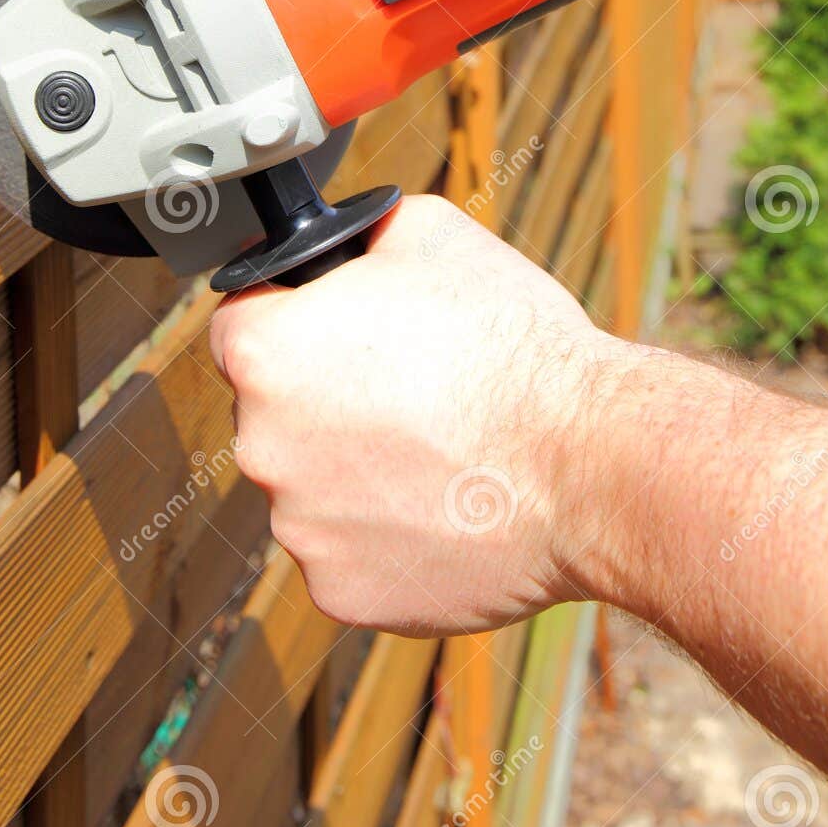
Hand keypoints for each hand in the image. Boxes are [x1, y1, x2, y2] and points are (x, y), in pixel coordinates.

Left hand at [210, 195, 613, 634]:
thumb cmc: (514, 345)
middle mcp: (261, 445)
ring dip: (356, 473)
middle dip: (324, 401)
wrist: (589, 463)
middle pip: (273, 414)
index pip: (238, 325)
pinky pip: (349, 554)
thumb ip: (359, 240)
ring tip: (441, 455)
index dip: (287, 318)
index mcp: (267, 352)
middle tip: (406, 394)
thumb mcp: (430, 233)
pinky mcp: (341, 593)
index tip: (333, 329)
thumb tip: (342, 248)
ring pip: (312, 488)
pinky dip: (387, 538)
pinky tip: (445, 511)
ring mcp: (300, 528)